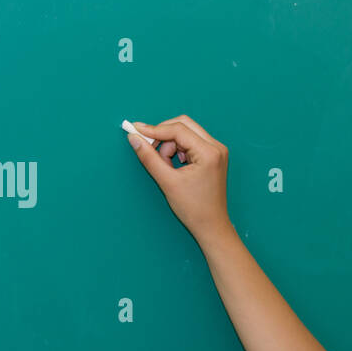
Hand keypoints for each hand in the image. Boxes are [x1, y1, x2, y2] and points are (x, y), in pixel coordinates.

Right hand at [128, 114, 231, 243]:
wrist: (211, 225)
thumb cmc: (193, 208)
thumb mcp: (167, 181)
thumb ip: (149, 158)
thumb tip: (134, 138)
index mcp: (209, 152)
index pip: (178, 129)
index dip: (154, 129)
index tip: (135, 130)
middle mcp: (216, 147)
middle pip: (183, 125)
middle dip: (163, 136)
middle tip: (149, 148)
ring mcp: (217, 150)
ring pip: (186, 133)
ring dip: (170, 145)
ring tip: (166, 167)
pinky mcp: (213, 156)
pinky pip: (191, 142)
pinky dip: (178, 150)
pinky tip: (175, 167)